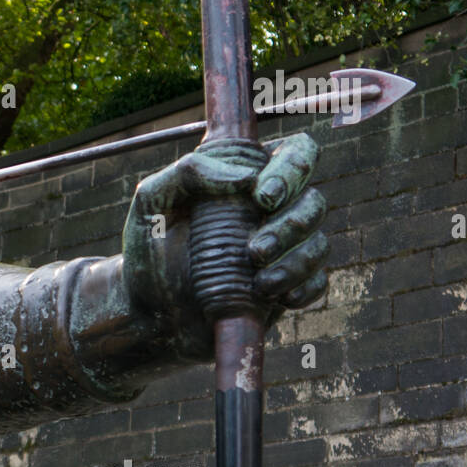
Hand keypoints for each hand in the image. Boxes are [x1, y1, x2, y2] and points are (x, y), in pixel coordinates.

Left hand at [122, 133, 328, 359]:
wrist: (149, 314)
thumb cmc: (148, 251)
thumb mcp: (151, 203)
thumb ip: (187, 173)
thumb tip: (245, 177)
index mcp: (244, 179)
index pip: (294, 152)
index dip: (292, 167)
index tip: (261, 196)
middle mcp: (269, 211)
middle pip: (313, 199)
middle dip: (292, 223)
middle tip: (255, 249)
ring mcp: (281, 249)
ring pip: (318, 242)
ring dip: (296, 260)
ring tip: (259, 283)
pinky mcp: (286, 285)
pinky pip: (318, 281)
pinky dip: (304, 287)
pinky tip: (277, 297)